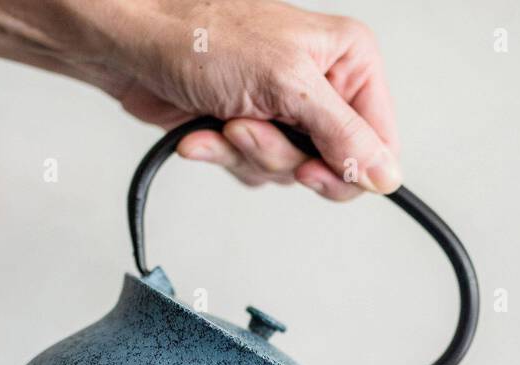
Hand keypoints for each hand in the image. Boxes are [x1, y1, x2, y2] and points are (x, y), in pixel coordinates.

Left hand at [108, 0, 399, 199]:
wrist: (132, 43)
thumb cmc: (201, 35)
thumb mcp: (287, 85)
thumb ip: (343, 135)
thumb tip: (387, 175)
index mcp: (348, 61)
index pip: (378, 142)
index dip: (347, 167)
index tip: (310, 168)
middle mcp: (321, 86)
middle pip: (331, 164)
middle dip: (283, 156)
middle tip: (251, 129)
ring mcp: (283, 111)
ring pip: (287, 172)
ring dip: (246, 154)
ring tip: (224, 119)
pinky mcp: (248, 131)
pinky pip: (252, 170)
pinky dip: (221, 154)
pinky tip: (203, 130)